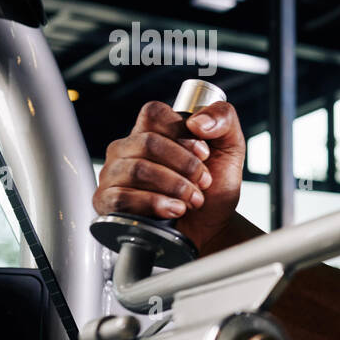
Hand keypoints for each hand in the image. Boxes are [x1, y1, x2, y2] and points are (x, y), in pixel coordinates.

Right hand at [92, 99, 244, 252]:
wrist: (213, 226)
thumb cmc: (215, 186)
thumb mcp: (231, 146)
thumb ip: (224, 118)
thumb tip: (198, 122)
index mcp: (151, 130)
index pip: (154, 113)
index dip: (183, 134)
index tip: (204, 154)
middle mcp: (127, 149)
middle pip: (148, 142)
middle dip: (186, 166)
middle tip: (203, 182)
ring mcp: (114, 174)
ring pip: (138, 170)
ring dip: (176, 187)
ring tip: (194, 200)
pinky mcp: (108, 201)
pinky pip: (123, 197)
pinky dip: (156, 204)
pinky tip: (175, 209)